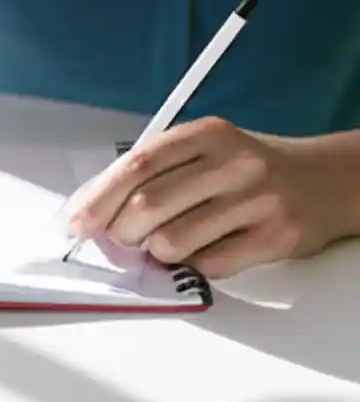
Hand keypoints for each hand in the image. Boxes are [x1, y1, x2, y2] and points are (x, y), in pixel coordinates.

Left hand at [67, 117, 350, 278]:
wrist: (324, 181)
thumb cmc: (246, 171)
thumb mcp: (202, 153)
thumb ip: (152, 175)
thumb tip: (92, 212)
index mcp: (205, 134)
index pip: (137, 165)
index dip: (98, 198)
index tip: (76, 224)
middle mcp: (234, 162)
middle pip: (147, 205)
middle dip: (122, 233)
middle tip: (123, 241)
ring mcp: (258, 199)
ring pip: (173, 241)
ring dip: (157, 254)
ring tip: (170, 243)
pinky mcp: (276, 237)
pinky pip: (209, 265)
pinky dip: (193, 267)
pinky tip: (205, 251)